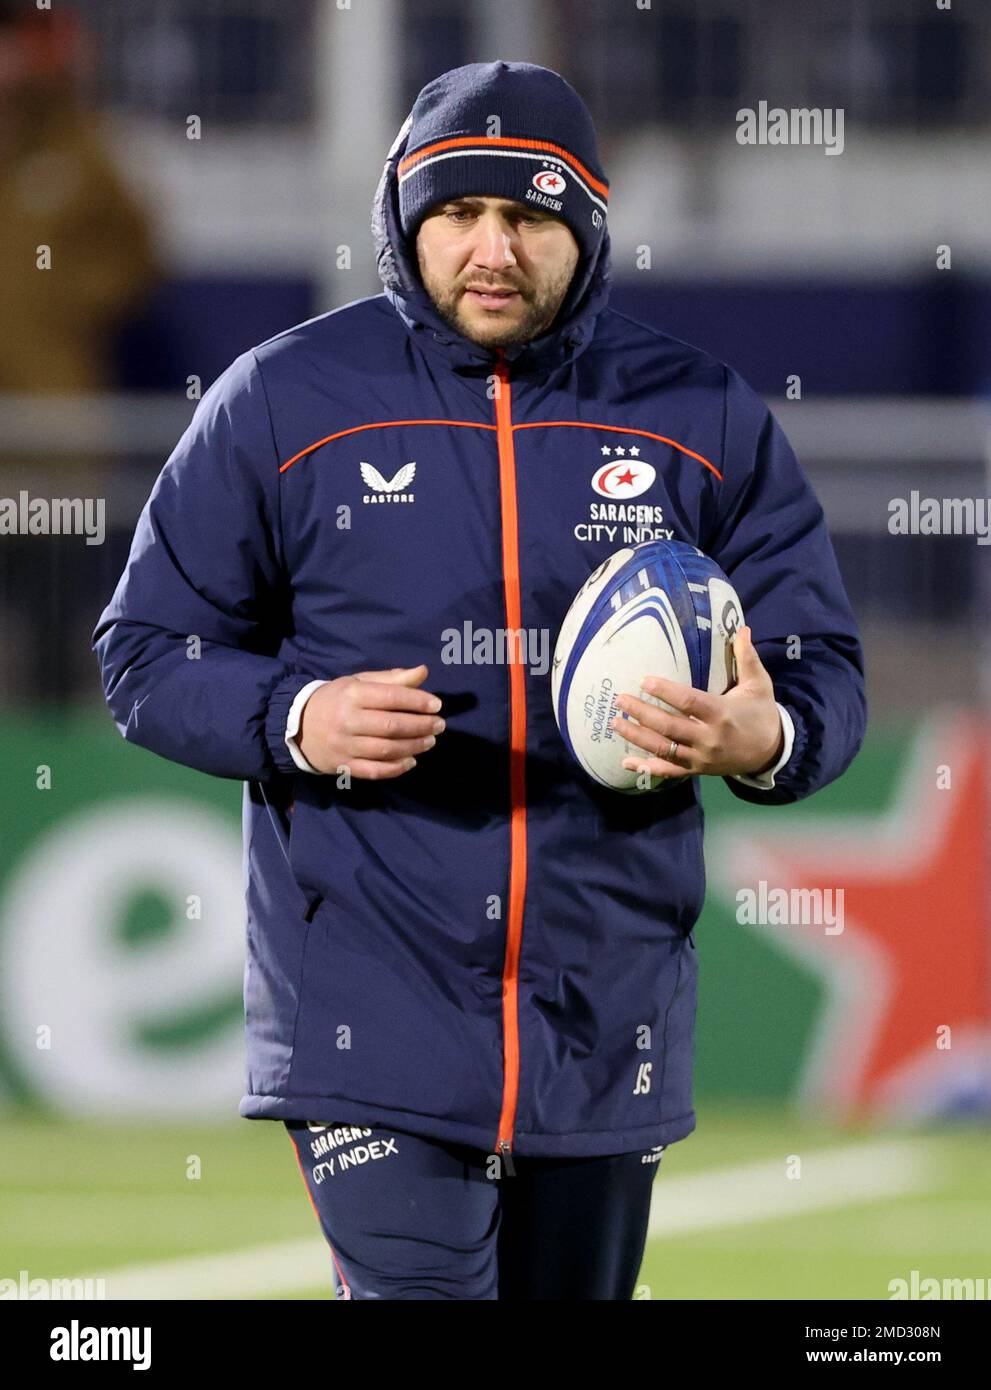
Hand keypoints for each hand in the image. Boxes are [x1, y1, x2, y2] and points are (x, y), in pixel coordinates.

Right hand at [297, 664, 444, 777]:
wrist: (296, 724)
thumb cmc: (336, 699)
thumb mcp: (359, 682)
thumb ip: (392, 679)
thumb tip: (423, 672)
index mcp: (352, 694)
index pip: (391, 697)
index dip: (417, 701)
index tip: (436, 705)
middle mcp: (348, 720)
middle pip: (391, 726)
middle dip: (420, 726)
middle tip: (439, 725)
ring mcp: (344, 746)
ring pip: (385, 750)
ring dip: (413, 747)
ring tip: (430, 741)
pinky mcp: (343, 766)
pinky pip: (374, 771)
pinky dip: (396, 768)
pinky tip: (411, 761)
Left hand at [610, 626, 783, 780]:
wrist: (771, 752)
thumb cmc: (761, 713)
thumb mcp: (759, 684)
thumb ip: (748, 657)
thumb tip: (742, 628)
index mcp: (722, 713)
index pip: (689, 702)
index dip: (665, 692)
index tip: (645, 680)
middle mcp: (709, 738)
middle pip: (669, 726)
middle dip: (642, 713)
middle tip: (620, 700)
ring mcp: (700, 757)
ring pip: (664, 749)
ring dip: (637, 737)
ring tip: (616, 723)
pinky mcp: (696, 770)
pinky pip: (668, 771)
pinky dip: (647, 768)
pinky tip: (626, 762)